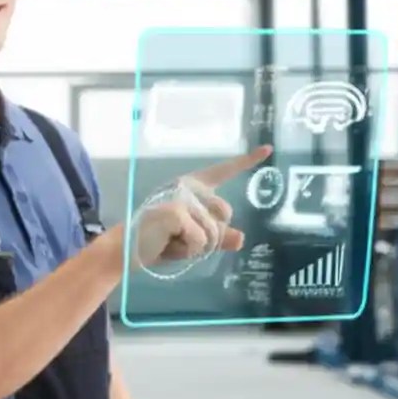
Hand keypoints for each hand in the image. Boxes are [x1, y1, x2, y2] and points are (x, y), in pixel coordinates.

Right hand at [130, 145, 272, 269]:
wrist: (128, 249)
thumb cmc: (161, 242)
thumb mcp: (195, 240)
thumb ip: (218, 238)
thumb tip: (241, 238)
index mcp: (194, 186)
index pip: (224, 171)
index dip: (246, 161)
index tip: (269, 149)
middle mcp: (189, 186)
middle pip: (225, 214)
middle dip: (212, 236)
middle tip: (185, 240)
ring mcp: (181, 196)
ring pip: (214, 231)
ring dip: (198, 247)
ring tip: (174, 241)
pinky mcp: (176, 211)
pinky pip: (200, 239)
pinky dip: (189, 249)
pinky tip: (170, 244)